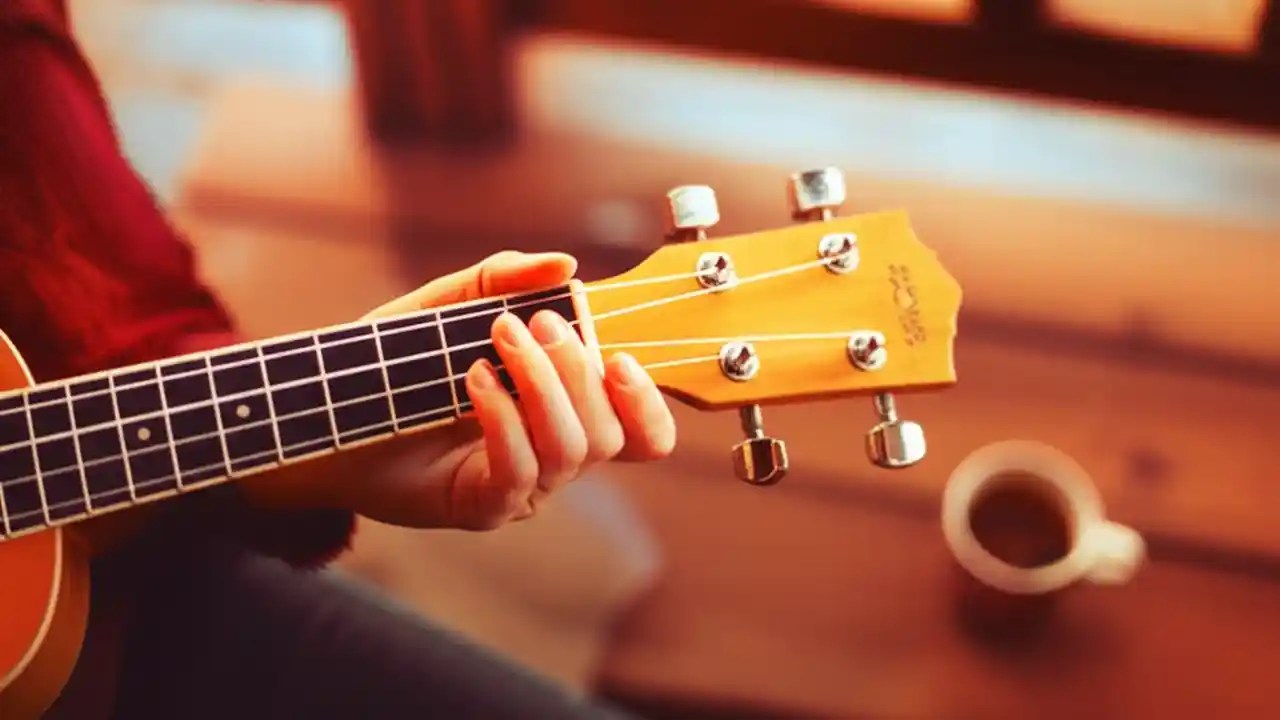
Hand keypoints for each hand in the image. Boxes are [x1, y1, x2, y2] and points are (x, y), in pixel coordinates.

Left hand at [251, 251, 675, 529]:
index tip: (618, 358)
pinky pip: (519, 473)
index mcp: (563, 413)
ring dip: (542, 387)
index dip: (648, 404)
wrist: (328, 408)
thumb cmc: (396, 362)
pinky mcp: (481, 506)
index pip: (641, 433)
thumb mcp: (450, 304)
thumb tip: (564, 265)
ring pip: (572, 452)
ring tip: (496, 342)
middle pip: (610, 435)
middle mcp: (551, 455)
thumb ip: (504, 279)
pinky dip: (504, 419)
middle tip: (530, 325)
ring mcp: (520, 487)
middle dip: (578, 371)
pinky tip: (474, 381)